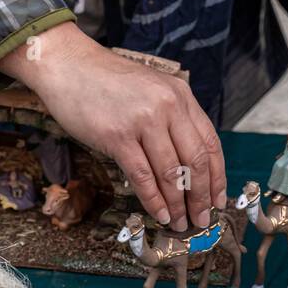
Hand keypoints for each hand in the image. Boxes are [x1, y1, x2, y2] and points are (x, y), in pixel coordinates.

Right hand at [0, 22, 225, 231]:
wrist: (69, 66)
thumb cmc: (107, 81)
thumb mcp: (152, 89)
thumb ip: (172, 117)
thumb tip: (187, 163)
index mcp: (180, 95)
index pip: (210, 142)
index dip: (218, 176)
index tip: (218, 198)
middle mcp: (167, 106)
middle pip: (195, 161)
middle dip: (201, 196)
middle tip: (202, 219)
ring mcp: (143, 121)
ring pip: (171, 173)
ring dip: (178, 204)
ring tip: (180, 222)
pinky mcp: (117, 136)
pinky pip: (142, 176)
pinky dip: (153, 200)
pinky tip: (159, 214)